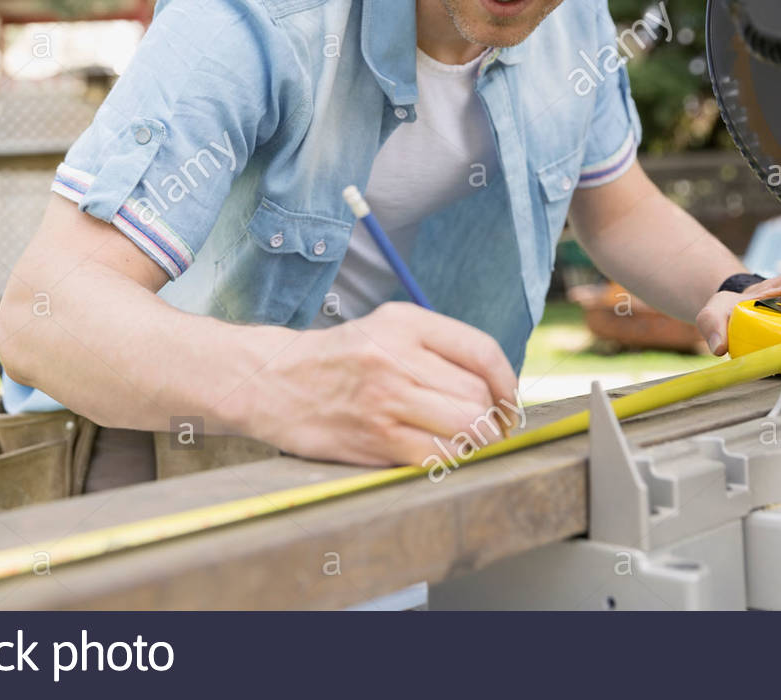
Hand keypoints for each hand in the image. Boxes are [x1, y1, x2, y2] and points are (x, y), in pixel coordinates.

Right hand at [253, 302, 521, 466]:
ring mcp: (384, 400)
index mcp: (405, 323)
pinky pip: (436, 455)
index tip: (508, 403)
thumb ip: (438, 348)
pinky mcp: (373, 438)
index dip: (507, 383)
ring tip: (465, 440)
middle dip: (490, 417)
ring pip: (464, 428)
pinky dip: (449, 458)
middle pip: (477, 395)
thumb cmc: (339, 358)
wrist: (272, 381)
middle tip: (485, 427)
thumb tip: (495, 388)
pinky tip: (439, 451)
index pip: (481, 351)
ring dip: (475, 441)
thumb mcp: (387, 329)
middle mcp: (396, 357)